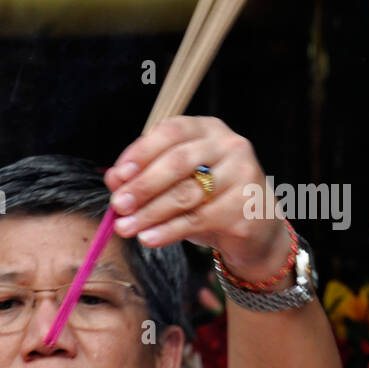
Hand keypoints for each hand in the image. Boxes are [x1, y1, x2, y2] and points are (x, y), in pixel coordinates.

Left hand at [103, 116, 290, 282]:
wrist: (254, 228)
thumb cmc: (208, 199)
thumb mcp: (174, 183)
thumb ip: (144, 175)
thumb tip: (113, 179)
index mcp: (207, 129)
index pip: (170, 131)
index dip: (140, 153)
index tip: (117, 176)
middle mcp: (229, 145)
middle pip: (177, 162)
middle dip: (142, 186)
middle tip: (117, 206)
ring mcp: (242, 173)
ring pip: (186, 193)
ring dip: (149, 213)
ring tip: (125, 228)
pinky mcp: (246, 206)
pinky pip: (198, 219)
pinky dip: (168, 231)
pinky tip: (148, 238)